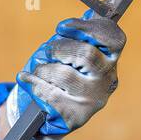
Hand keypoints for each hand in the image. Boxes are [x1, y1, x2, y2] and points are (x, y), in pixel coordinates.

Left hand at [6, 10, 124, 139]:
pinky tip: (26, 78)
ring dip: (43, 68)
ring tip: (38, 70)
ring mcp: (93, 99)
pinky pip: (50, 93)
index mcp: (110, 60)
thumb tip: (70, 24)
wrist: (52, 113)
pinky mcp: (77, 115)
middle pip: (86, 53)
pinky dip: (33, 83)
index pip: (114, 39)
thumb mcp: (70, 52)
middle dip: (58, 48)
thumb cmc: (61, 73)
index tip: (62, 27)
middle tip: (47, 51)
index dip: (88, 28)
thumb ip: (73, 38)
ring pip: (64, 74)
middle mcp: (107, 80)